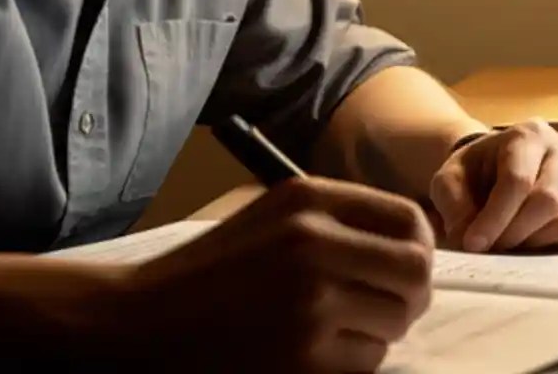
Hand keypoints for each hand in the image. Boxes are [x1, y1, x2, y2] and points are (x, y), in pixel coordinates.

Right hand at [125, 177, 432, 372]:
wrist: (138, 323)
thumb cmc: (212, 271)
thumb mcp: (274, 215)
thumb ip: (343, 217)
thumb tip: (418, 241)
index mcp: (310, 200)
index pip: (409, 219)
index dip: (419, 248)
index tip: (405, 268)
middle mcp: (315, 242)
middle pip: (417, 271)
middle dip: (411, 295)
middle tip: (389, 308)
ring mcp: (310, 301)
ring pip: (396, 320)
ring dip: (379, 332)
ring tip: (336, 329)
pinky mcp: (303, 357)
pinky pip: (368, 360)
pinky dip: (352, 362)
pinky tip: (313, 354)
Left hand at [429, 118, 557, 252]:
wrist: (501, 165)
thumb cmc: (476, 172)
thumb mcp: (451, 179)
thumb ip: (453, 204)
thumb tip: (468, 237)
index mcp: (527, 135)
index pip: (518, 179)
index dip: (495, 217)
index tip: (474, 244)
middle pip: (549, 200)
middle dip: (517, 232)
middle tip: (495, 248)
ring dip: (539, 242)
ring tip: (515, 244)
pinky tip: (540, 243)